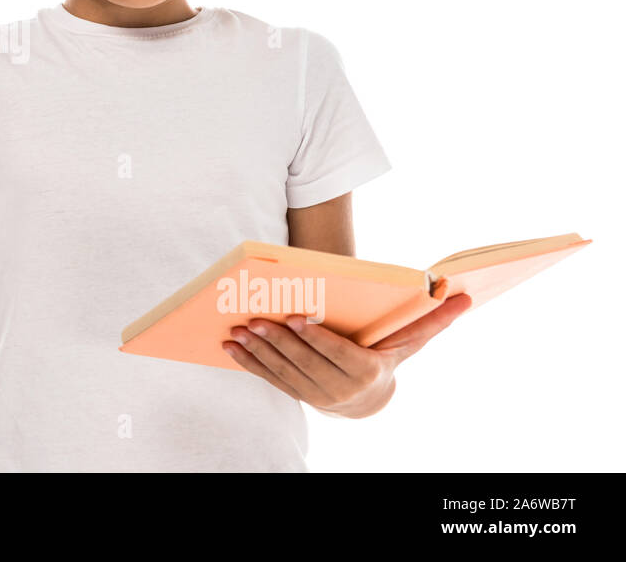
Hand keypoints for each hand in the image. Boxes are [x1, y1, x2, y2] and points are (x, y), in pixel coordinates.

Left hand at [220, 293, 472, 417]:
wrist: (369, 401)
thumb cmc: (388, 359)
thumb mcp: (410, 343)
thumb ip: (434, 320)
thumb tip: (465, 294)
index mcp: (366, 372)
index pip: (336, 354)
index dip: (314, 338)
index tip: (295, 318)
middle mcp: (340, 389)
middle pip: (305, 362)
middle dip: (278, 341)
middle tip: (256, 319)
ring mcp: (315, 396)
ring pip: (283, 372)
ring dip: (258, 352)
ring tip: (239, 331)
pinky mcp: (295, 395)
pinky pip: (270, 380)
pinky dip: (249, 364)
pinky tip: (230, 347)